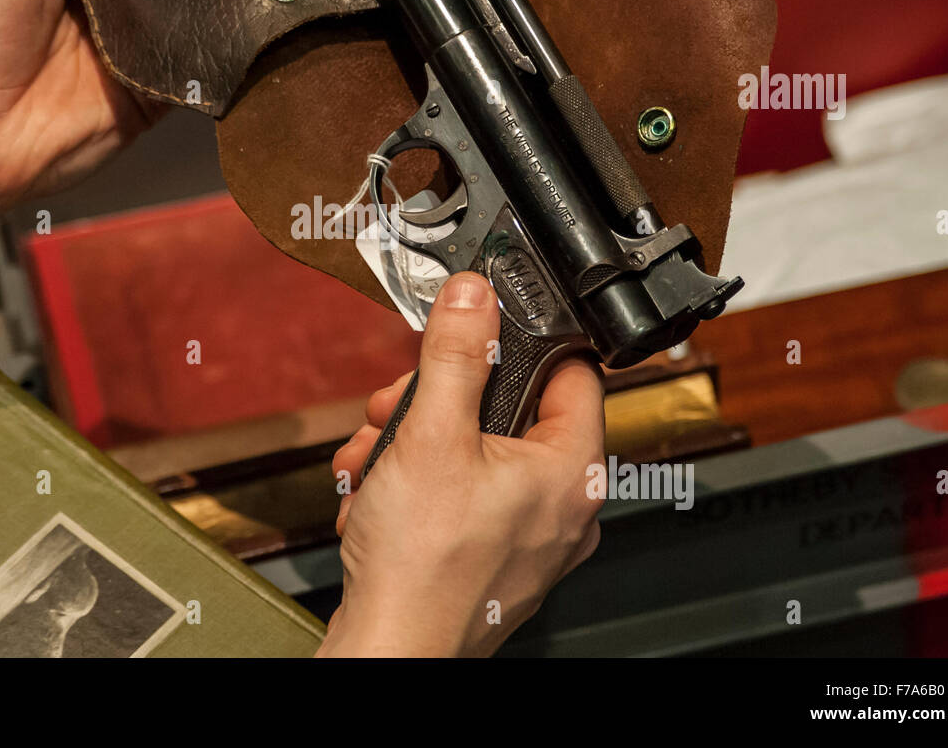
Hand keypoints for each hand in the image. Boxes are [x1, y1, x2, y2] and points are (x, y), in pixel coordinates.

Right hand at [317, 272, 605, 656]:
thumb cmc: (421, 569)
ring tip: (374, 454)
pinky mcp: (492, 557)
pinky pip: (461, 495)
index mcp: (573, 471)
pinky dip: (415, 483)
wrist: (389, 651)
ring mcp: (529, 537)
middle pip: (509, 411)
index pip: (572, 371)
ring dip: (414, 441)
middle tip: (398, 404)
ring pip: (475, 453)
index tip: (476, 333)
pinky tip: (375, 490)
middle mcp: (563, 507)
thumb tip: (475, 296)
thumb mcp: (432, 434)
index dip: (519, 344)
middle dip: (438, 399)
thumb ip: (456, 355)